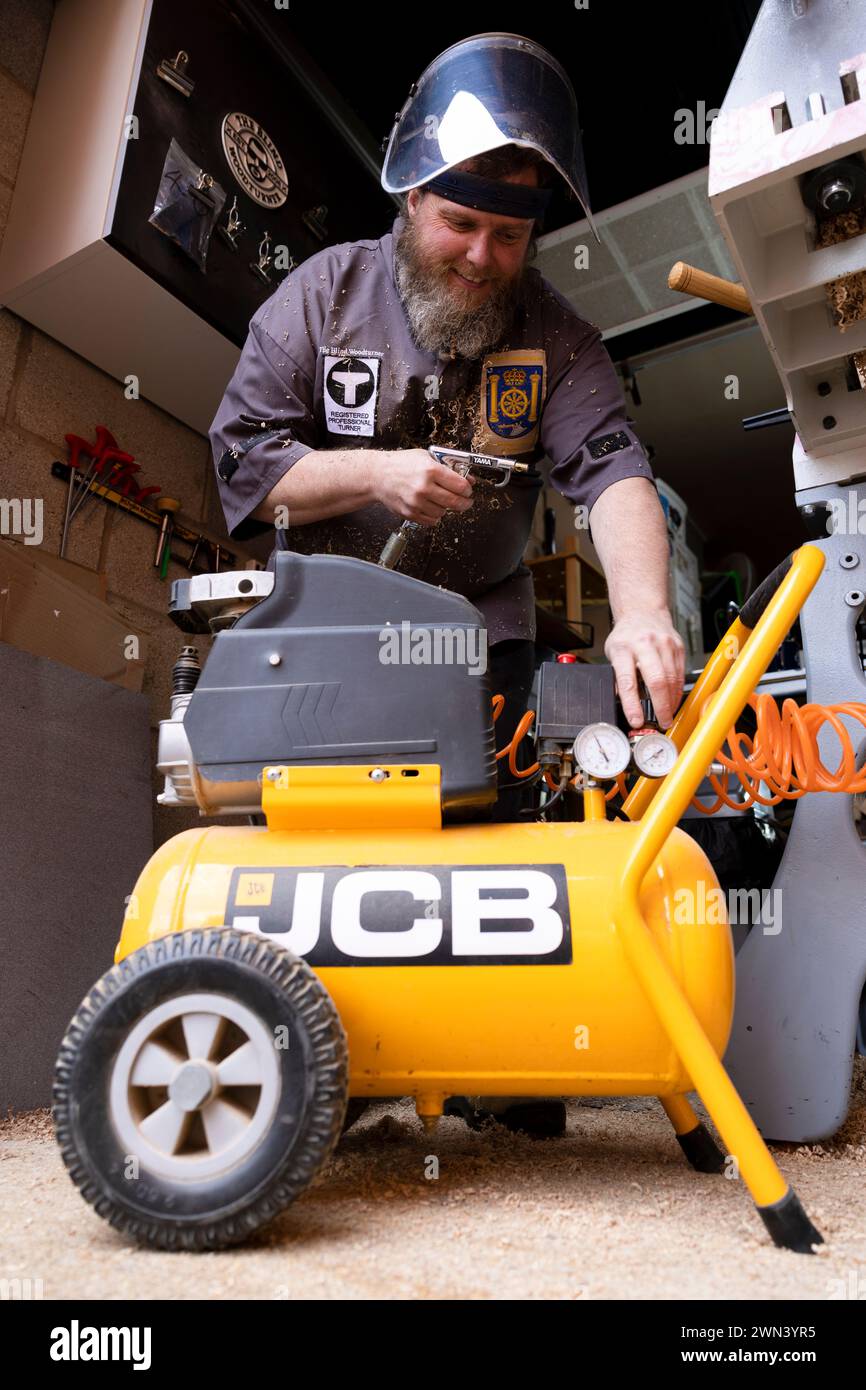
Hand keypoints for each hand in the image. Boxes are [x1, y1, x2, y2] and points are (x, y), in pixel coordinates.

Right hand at [372, 448, 473, 524]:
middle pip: (456, 502)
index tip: (468, 489)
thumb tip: (468, 480)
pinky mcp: (410, 513)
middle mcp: (424, 488)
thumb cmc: (400, 464)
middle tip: (466, 501)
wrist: (377, 475)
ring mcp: (416, 502)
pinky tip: (431, 506)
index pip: (460, 486)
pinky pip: (431, 521)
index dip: (468, 489)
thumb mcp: (426, 457)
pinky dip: (435, 516)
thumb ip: (447, 467)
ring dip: (446, 508)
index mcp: (430, 470)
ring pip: (444, 513)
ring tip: (441, 500)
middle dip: (465, 503)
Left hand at [604, 610, 684, 728]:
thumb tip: (624, 702)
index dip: (632, 704)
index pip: (627, 681)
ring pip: (672, 679)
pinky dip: (677, 691)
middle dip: (661, 706)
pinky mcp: (678, 647)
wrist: (643, 611)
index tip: (636, 720)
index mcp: (623, 648)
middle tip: (662, 722)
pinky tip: (673, 699)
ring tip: (668, 715)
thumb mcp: (612, 653)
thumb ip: (617, 677)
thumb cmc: (626, 636)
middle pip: (656, 680)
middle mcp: (645, 644)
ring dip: (671, 701)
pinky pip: (680, 674)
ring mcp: (664, 644)